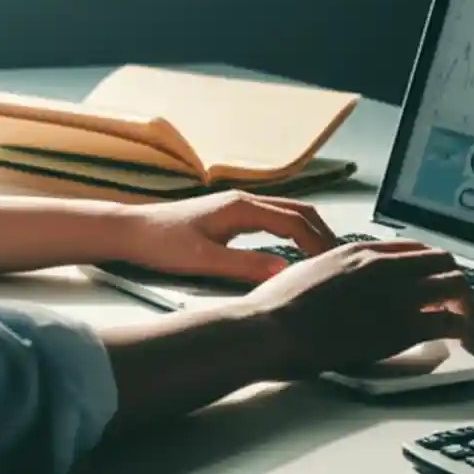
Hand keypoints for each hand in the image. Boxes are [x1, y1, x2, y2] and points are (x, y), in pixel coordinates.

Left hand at [119, 191, 339, 283]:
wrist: (131, 231)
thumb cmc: (161, 244)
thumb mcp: (203, 260)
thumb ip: (245, 265)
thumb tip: (284, 272)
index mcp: (241, 208)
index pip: (294, 222)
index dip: (317, 243)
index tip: (334, 263)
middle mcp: (243, 201)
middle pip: (298, 211)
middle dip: (323, 233)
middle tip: (341, 259)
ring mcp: (238, 206)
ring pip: (287, 213)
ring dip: (310, 231)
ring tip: (326, 256)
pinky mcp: (231, 215)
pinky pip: (273, 219)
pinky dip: (293, 232)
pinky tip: (295, 250)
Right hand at [241, 240, 473, 377]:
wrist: (269, 329)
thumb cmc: (275, 308)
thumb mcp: (308, 272)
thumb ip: (335, 272)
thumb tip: (341, 282)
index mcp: (359, 251)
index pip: (414, 248)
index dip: (431, 267)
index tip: (433, 284)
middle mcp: (383, 266)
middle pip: (443, 261)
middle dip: (455, 283)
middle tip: (456, 305)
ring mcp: (394, 294)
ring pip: (456, 286)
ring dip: (467, 306)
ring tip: (466, 326)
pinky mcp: (399, 326)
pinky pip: (449, 321)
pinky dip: (463, 330)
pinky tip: (461, 343)